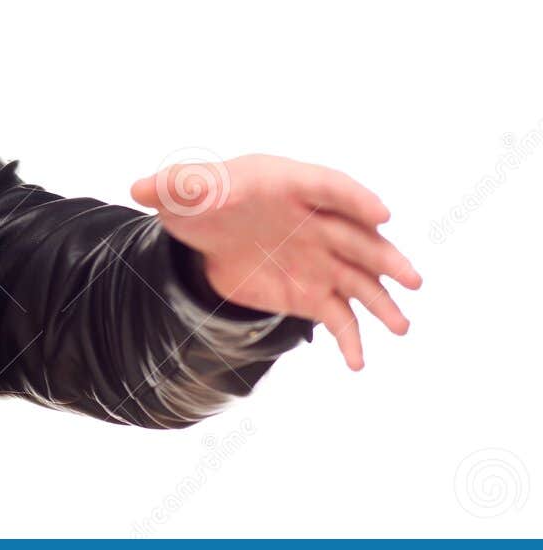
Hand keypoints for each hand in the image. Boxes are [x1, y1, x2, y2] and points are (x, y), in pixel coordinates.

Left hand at [129, 153, 422, 370]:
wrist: (206, 234)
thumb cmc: (201, 199)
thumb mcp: (181, 192)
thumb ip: (170, 187)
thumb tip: (138, 188)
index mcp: (289, 185)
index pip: (329, 187)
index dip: (355, 199)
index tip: (382, 214)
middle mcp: (314, 222)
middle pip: (357, 238)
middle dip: (384, 257)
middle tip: (411, 278)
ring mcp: (319, 258)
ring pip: (358, 280)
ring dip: (381, 301)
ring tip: (401, 327)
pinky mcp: (311, 292)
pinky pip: (337, 316)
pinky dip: (349, 339)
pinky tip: (356, 364)